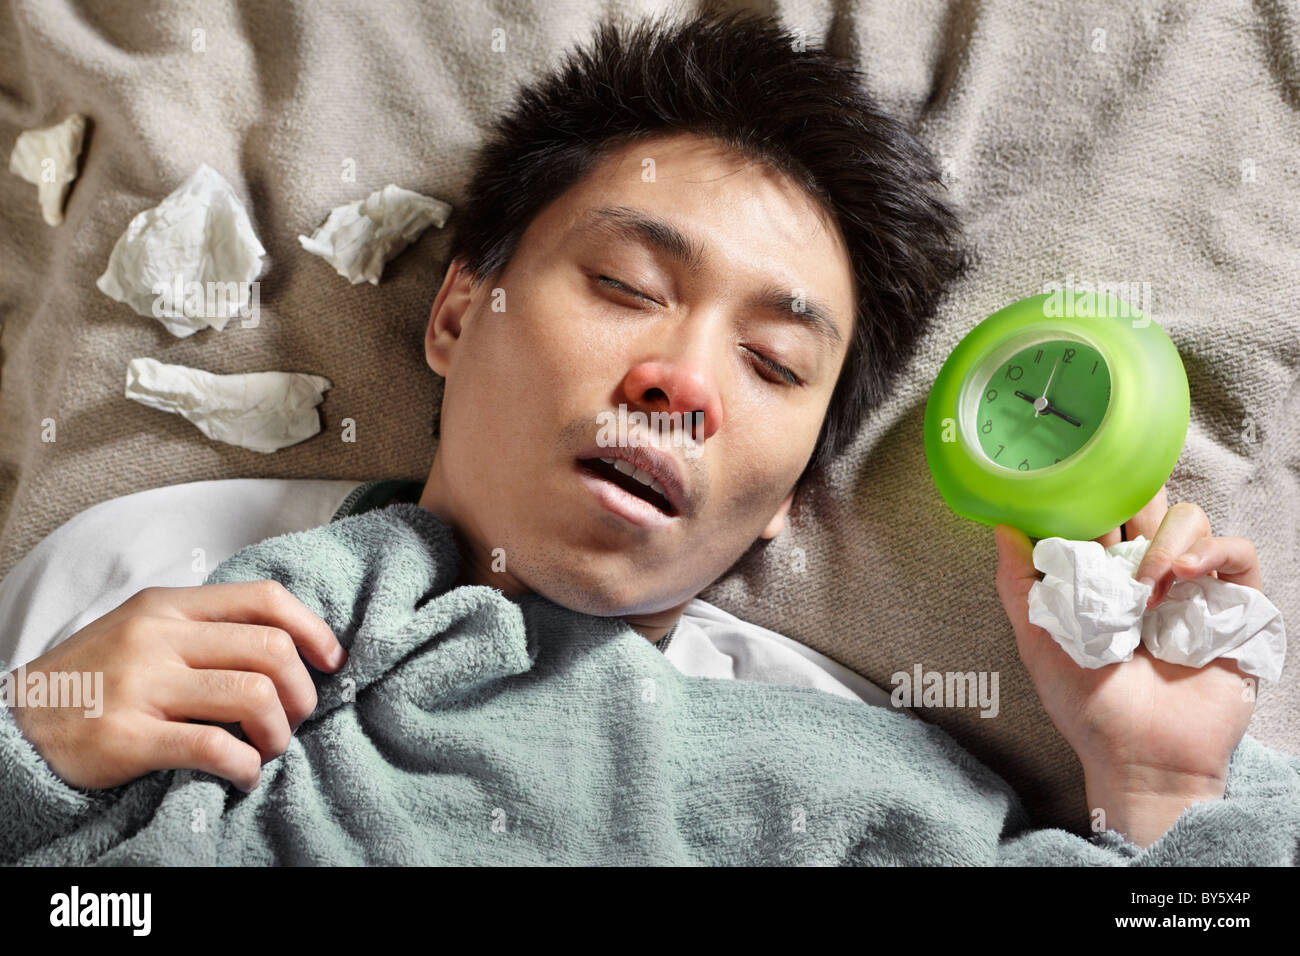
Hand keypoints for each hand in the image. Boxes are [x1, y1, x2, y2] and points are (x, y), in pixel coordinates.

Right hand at [4, 581, 346, 792]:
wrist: (16, 721)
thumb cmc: (98, 676)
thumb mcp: (147, 629)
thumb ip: (208, 629)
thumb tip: (291, 646)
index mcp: (171, 606)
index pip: (266, 600)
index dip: (314, 630)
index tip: (332, 662)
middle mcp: (159, 638)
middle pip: (271, 650)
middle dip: (302, 691)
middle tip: (295, 719)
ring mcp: (143, 686)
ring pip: (253, 697)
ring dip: (279, 733)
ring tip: (269, 749)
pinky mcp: (128, 738)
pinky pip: (214, 748)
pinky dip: (246, 767)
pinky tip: (243, 775)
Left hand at [993, 487, 1262, 844]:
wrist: (1140, 756)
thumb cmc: (1086, 707)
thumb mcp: (1036, 640)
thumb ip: (1017, 582)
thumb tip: (1001, 525)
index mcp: (1104, 578)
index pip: (1105, 517)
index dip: (1093, 500)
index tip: (1078, 492)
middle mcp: (1150, 576)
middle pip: (1151, 507)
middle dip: (1134, 500)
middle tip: (1118, 518)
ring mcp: (1193, 588)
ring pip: (1192, 519)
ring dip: (1166, 537)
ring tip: (1147, 582)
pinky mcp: (1237, 605)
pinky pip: (1238, 551)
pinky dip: (1211, 550)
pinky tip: (1183, 573)